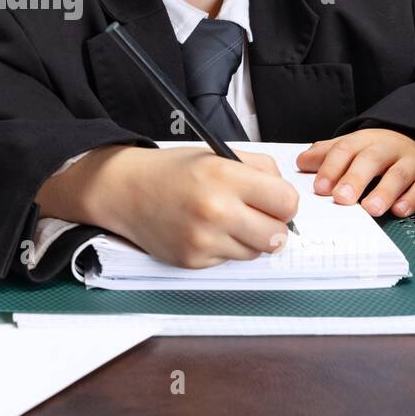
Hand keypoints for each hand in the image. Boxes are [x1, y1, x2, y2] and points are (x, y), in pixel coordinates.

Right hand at [88, 146, 300, 269]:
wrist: (126, 190)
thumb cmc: (172, 171)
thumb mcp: (218, 154)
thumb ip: (260, 169)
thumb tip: (287, 198)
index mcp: (224, 176)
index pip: (286, 201)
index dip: (284, 202)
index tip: (275, 200)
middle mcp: (215, 210)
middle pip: (277, 236)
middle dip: (273, 226)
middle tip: (258, 215)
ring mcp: (203, 239)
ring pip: (255, 252)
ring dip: (249, 239)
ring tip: (226, 220)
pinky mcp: (193, 260)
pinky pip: (229, 261)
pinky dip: (224, 248)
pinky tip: (205, 230)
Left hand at [296, 129, 414, 217]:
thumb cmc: (377, 155)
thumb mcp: (351, 149)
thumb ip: (326, 155)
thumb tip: (301, 163)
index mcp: (364, 141)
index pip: (345, 149)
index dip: (331, 168)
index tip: (320, 188)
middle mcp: (389, 148)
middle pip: (371, 159)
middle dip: (355, 178)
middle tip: (341, 198)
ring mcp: (412, 162)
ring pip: (399, 174)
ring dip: (385, 191)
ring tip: (371, 209)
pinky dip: (413, 199)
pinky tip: (400, 210)